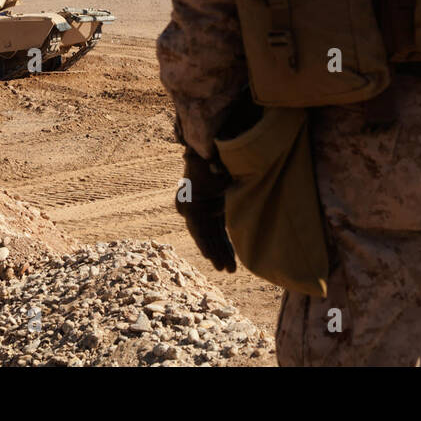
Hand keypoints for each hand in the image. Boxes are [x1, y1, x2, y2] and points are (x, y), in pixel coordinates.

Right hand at [176, 148, 235, 272]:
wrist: (214, 151)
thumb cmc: (210, 159)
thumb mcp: (208, 164)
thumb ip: (204, 167)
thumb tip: (196, 157)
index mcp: (189, 201)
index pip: (195, 225)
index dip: (203, 241)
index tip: (208, 255)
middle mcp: (193, 209)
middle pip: (204, 235)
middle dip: (214, 252)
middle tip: (223, 268)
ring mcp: (204, 212)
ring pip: (211, 236)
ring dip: (220, 252)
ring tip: (230, 269)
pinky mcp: (214, 213)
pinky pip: (217, 232)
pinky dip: (224, 244)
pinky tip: (230, 259)